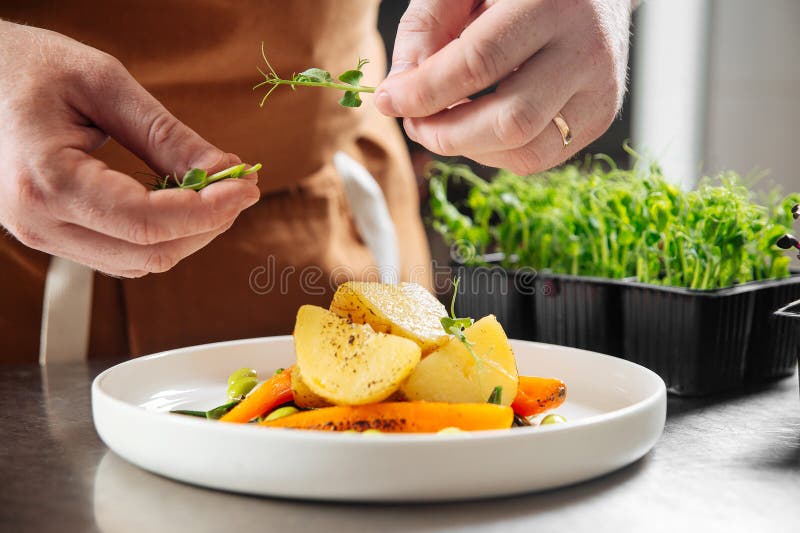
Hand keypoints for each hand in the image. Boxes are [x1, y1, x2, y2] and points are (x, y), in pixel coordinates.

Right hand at [0, 22, 259, 276]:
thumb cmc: (25, 66)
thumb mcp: (103, 84)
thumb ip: (166, 136)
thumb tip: (223, 172)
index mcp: (47, 183)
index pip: (149, 223)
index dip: (210, 211)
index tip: (247, 186)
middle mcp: (39, 224)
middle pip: (150, 253)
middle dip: (208, 224)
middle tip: (241, 186)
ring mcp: (42, 235)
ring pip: (139, 262)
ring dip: (188, 233)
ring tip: (215, 191)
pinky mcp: (52, 234)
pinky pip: (121, 253)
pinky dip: (161, 234)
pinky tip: (180, 201)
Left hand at [375, 0, 631, 174]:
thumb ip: (426, 27)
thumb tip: (400, 91)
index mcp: (552, 1)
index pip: (479, 62)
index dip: (425, 90)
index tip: (387, 100)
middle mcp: (587, 49)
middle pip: (509, 121)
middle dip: (445, 133)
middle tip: (414, 122)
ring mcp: (600, 89)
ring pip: (525, 151)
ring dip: (468, 149)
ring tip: (443, 123)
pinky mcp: (600, 115)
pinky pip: (538, 158)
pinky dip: (494, 153)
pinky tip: (477, 125)